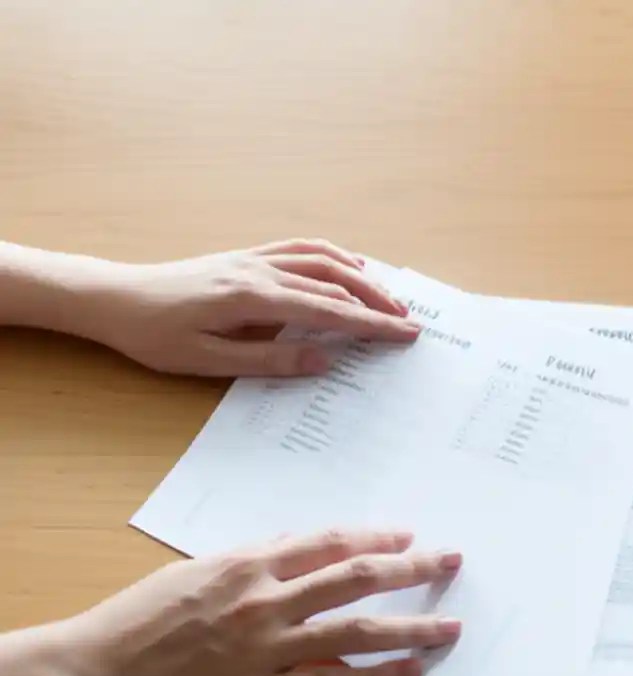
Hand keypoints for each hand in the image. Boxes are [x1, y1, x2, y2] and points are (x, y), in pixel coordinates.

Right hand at [63, 530, 461, 675]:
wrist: (94, 675)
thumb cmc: (140, 619)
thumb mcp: (198, 571)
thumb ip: (255, 556)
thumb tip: (303, 542)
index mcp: (249, 564)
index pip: (330, 541)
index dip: (376, 535)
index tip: (407, 533)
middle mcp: (266, 601)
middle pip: (358, 577)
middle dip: (411, 567)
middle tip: (449, 561)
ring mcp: (268, 649)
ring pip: (357, 630)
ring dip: (411, 625)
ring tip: (449, 624)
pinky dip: (377, 674)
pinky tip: (410, 668)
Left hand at [92, 239, 420, 376]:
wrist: (115, 298)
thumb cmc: (155, 336)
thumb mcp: (207, 362)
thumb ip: (269, 361)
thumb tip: (322, 359)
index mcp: (253, 298)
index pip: (329, 311)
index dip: (371, 325)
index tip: (404, 334)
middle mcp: (260, 270)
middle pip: (335, 281)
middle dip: (377, 301)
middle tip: (409, 321)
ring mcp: (254, 258)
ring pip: (323, 260)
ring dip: (363, 278)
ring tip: (390, 297)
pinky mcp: (247, 256)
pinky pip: (301, 248)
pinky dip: (334, 256)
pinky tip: (350, 268)